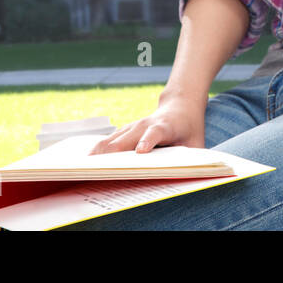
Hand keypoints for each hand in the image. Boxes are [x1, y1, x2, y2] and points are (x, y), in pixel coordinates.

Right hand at [87, 93, 206, 154]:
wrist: (181, 105)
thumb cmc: (189, 128)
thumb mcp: (197, 143)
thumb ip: (192, 159)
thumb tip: (185, 176)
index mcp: (165, 126)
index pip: (155, 133)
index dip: (147, 141)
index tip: (141, 151)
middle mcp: (146, 124)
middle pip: (127, 137)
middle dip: (113, 151)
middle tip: (98, 166)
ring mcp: (134, 126)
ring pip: (114, 138)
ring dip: (100, 151)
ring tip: (85, 166)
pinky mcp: (127, 130)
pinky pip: (110, 140)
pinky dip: (99, 150)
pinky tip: (87, 161)